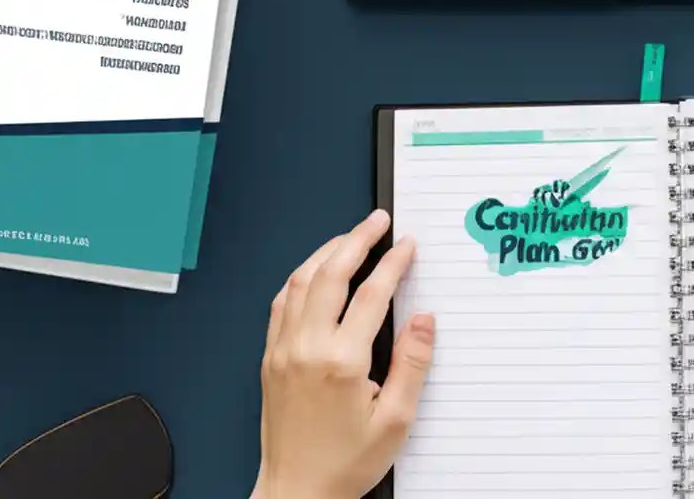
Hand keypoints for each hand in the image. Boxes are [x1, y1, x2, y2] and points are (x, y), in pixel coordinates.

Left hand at [252, 209, 434, 498]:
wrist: (296, 491)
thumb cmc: (344, 463)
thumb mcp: (395, 421)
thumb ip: (412, 364)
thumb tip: (423, 320)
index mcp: (341, 362)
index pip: (371, 294)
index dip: (393, 263)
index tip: (407, 245)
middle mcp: (306, 349)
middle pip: (330, 274)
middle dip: (356, 239)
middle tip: (377, 221)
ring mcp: (282, 351)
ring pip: (300, 282)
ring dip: (326, 252)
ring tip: (349, 237)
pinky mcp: (270, 359)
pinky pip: (281, 304)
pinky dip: (300, 278)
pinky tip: (313, 272)